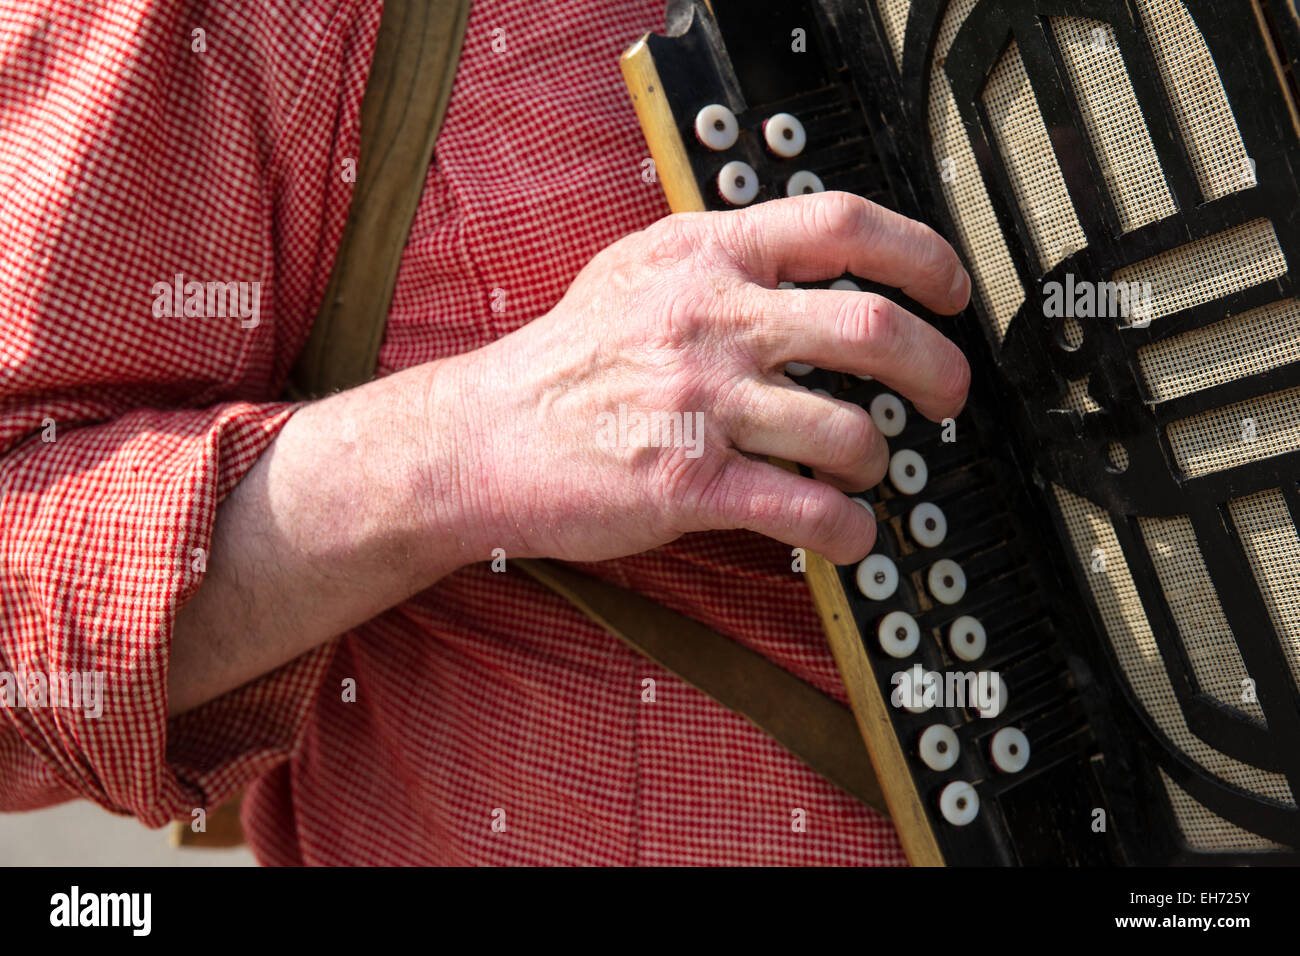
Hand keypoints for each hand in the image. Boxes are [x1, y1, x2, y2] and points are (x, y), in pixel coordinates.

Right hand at [441, 191, 970, 566]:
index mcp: (703, 257)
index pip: (842, 225)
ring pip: (850, 429)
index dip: (920, 253)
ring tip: (865, 468)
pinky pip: (807, 509)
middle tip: (948, 393)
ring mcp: (703, 404)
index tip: (948, 287)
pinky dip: (848, 528)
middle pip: (873, 327)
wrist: (484, 437)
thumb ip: (720, 255)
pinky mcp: (690, 485)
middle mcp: (711, 322)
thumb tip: (806, 254)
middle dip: (938, 367)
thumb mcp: (635, 271)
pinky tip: (846, 530)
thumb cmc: (563, 360)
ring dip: (879, 458)